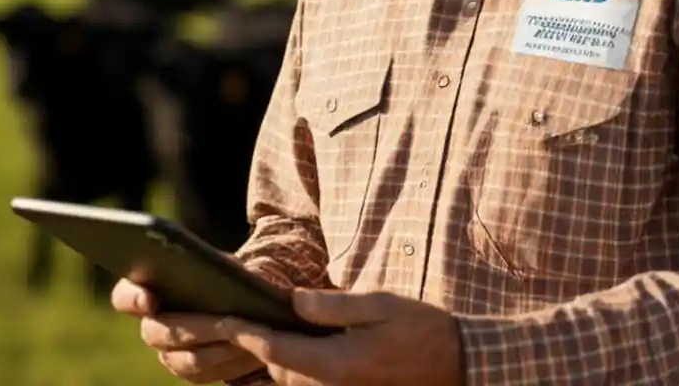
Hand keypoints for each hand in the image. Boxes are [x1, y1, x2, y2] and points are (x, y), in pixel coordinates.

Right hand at [110, 278, 265, 383]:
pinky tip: (253, 354)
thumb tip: (218, 272)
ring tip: (247, 340)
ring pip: (184, 359)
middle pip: (158, 333)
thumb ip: (211, 267)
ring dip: (217, 350)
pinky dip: (229, 364)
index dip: (132, 298)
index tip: (149, 299)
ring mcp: (167, 352)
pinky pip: (203, 374)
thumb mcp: (220, 264)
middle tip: (225, 324)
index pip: (124, 296)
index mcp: (147, 290)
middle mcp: (151, 325)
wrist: (243, 299)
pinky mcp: (189, 371)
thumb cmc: (226, 274)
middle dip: (195, 328)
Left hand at [217, 289, 465, 385]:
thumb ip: (332, 305)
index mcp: (334, 363)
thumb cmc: (422, 330)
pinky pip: (307, 381)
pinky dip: (292, 365)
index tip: (221, 317)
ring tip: (253, 331)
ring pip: (289, 378)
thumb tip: (292, 300)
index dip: (244, 333)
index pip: (274, 348)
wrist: (457, 364)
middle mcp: (329, 385)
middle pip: (275, 368)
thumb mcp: (378, 306)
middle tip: (233, 322)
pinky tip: (292, 347)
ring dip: (272, 357)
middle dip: (253, 346)